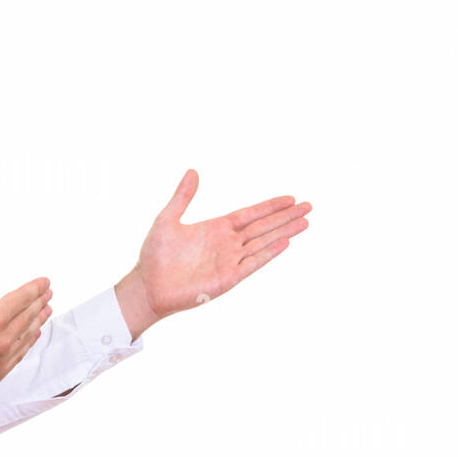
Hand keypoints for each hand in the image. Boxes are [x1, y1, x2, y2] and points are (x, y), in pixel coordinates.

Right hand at [0, 242, 51, 424]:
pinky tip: (31, 338)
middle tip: (48, 294)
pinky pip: (19, 356)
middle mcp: (2, 341)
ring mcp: (0, 360)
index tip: (44, 283)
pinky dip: (28, 343)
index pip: (22, 298)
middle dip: (40, 302)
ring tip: (45, 312)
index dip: (35, 288)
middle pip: (29, 316)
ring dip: (38, 321)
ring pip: (27, 336)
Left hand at [121, 169, 311, 326]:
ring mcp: (229, 261)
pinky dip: (268, 253)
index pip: (250, 214)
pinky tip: (285, 242)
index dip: (270, 206)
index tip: (290, 198)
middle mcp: (227, 244)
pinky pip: (252, 263)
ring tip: (305, 222)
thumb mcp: (167, 219)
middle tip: (309, 206)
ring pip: (263, 242)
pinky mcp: (227, 278)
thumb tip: (193, 171)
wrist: (148, 285)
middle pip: (263, 226)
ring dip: (284, 232)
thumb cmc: (155, 255)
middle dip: (286, 216)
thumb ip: (182, 196)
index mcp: (216, 228)